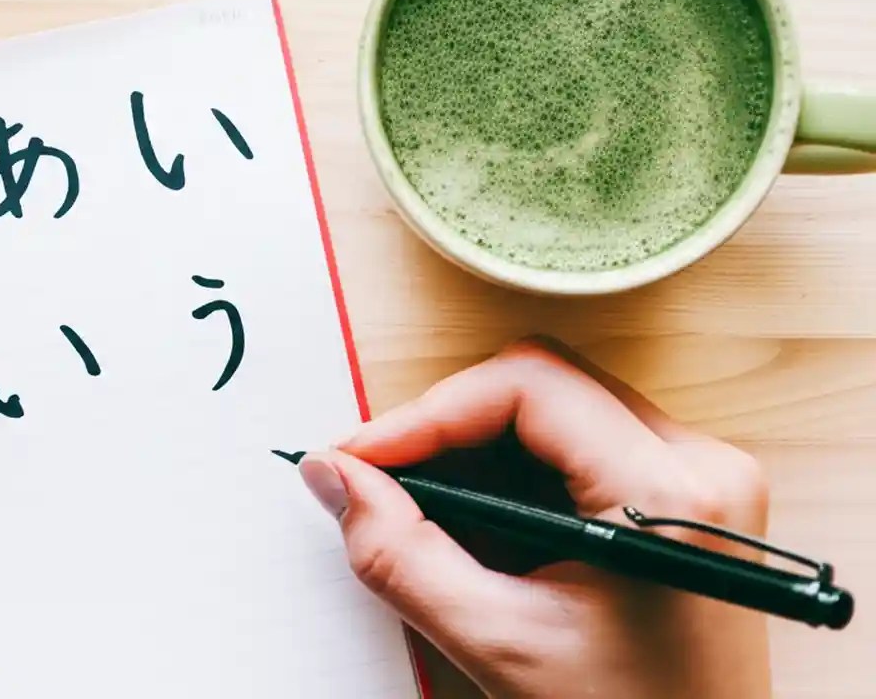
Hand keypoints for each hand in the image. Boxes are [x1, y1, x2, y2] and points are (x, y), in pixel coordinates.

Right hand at [299, 338, 770, 698]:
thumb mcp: (501, 646)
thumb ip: (401, 556)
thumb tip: (334, 476)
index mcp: (668, 494)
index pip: (528, 386)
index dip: (428, 412)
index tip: (359, 456)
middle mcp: (699, 464)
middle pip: (540, 386)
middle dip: (446, 427)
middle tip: (377, 479)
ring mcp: (697, 475)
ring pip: (554, 409)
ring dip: (473, 450)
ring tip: (418, 510)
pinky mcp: (679, 493)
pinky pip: (576, 444)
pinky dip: (509, 473)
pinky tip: (474, 524)